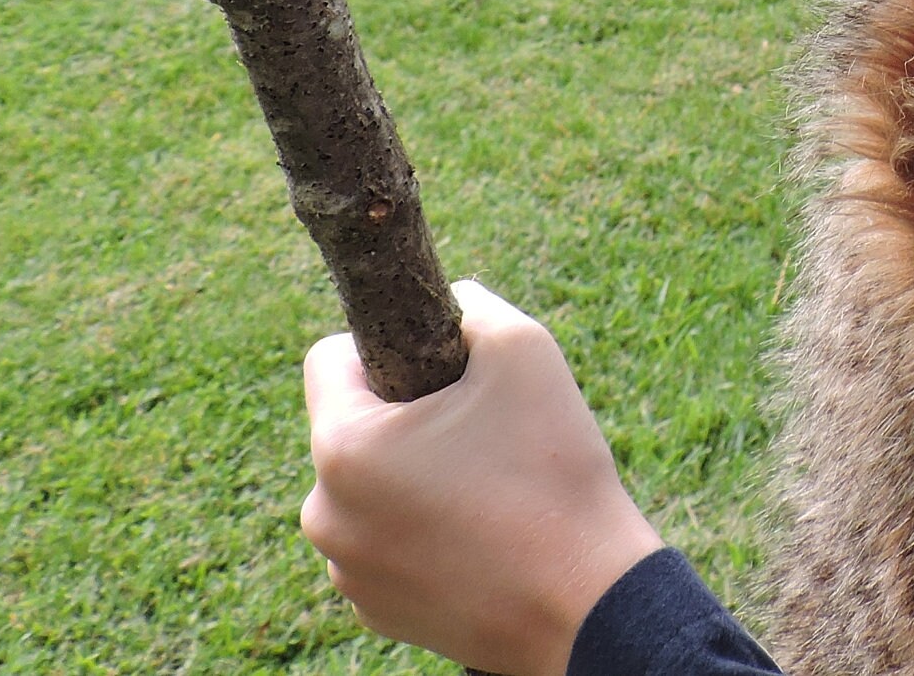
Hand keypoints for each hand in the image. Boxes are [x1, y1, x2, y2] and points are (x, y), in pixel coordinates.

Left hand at [302, 280, 662, 675]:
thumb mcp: (523, 348)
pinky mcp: (375, 612)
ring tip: (483, 486)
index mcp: (345, 447)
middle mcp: (326, 516)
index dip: (385, 344)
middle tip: (475, 430)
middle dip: (401, 417)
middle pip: (349, 428)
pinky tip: (478, 534)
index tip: (441, 366)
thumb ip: (472, 305)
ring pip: (364, 489)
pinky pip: (381, 543)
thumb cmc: (552, 471)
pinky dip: (416, 531)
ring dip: (406, 476)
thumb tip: (452, 301)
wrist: (587, 604)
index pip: (328, 359)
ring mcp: (347, 573)